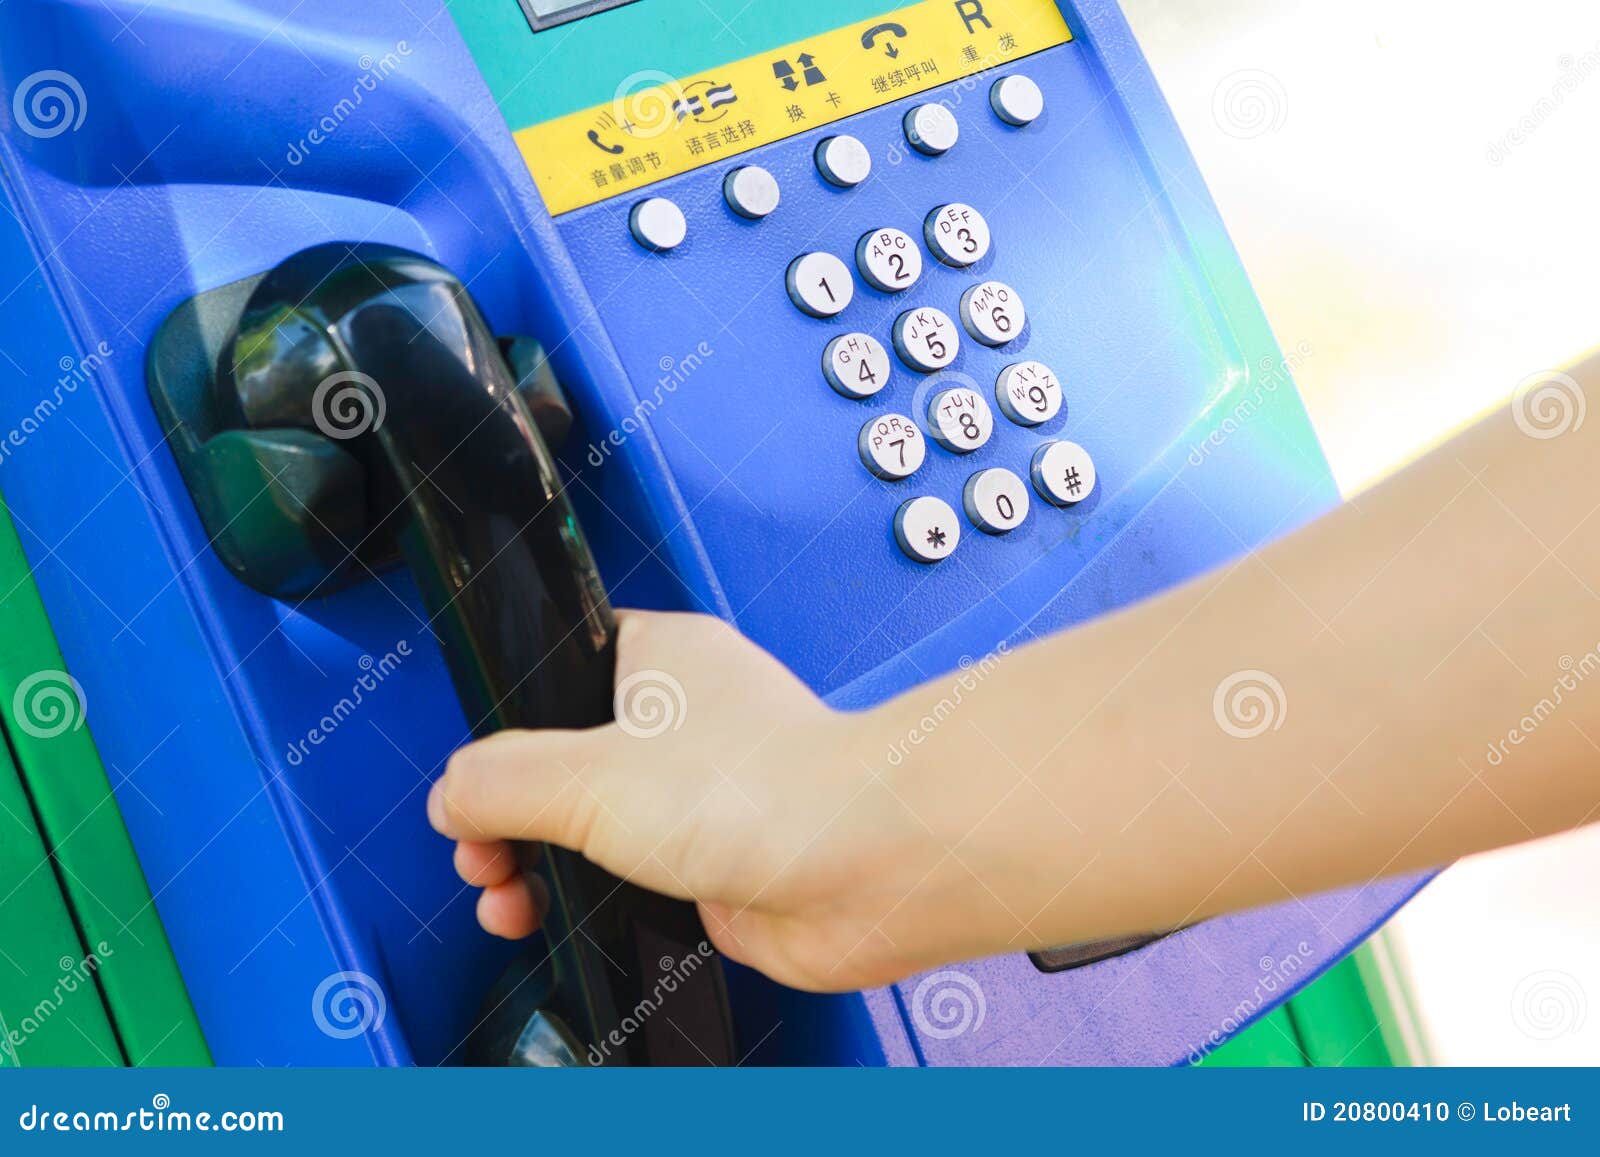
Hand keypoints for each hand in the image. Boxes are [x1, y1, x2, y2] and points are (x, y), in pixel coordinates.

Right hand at [426, 610, 989, 991]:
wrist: (863, 870)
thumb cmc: (766, 791)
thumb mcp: (587, 776)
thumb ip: (499, 782)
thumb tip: (453, 794)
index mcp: (661, 659)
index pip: (558, 670)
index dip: (507, 725)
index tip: (474, 774)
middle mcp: (686, 723)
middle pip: (563, 763)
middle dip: (508, 815)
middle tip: (481, 850)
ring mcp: (703, 797)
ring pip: (594, 828)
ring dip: (539, 866)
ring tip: (508, 898)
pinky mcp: (717, 864)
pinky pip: (631, 880)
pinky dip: (592, 904)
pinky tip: (562, 920)